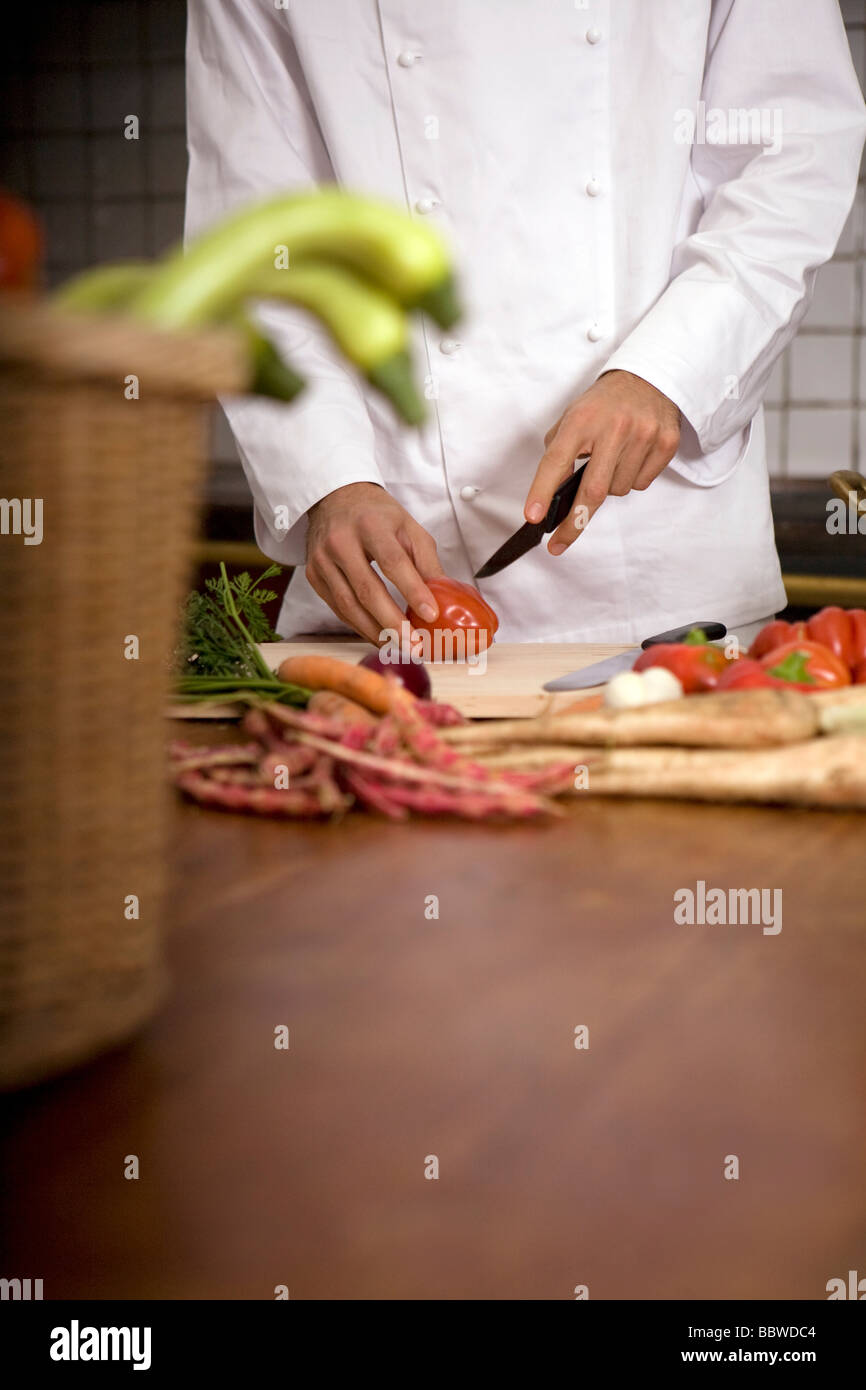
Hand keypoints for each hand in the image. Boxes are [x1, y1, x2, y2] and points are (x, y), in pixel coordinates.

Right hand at [305, 482, 443, 642]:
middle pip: (367, 589)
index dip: (412, 590)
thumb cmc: (376, 515)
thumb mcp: (408, 527)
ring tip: (400, 647)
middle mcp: (341, 541)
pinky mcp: (313, 575)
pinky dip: (360, 626)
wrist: (335, 499)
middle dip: (392, 623)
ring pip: (348, 605)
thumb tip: (442, 597)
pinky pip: (338, 608)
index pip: (392, 561)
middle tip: (414, 646)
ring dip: (375, 632)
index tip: (431, 614)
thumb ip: (426, 561)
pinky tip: (379, 636)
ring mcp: (322, 560)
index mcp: (370, 524)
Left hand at [524, 370, 680, 553]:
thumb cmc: (604, 404)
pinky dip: (632, 479)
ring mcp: (643, 435)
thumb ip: (561, 452)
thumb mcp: (573, 417)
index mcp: (582, 419)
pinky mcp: (666, 444)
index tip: (533, 517)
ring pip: (618, 491)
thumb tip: (550, 495)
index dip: (542, 491)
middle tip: (559, 544)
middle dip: (574, 523)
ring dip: (609, 487)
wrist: (649, 377)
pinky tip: (632, 457)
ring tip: (612, 461)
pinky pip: (641, 484)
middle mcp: (614, 427)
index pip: (557, 461)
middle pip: (593, 490)